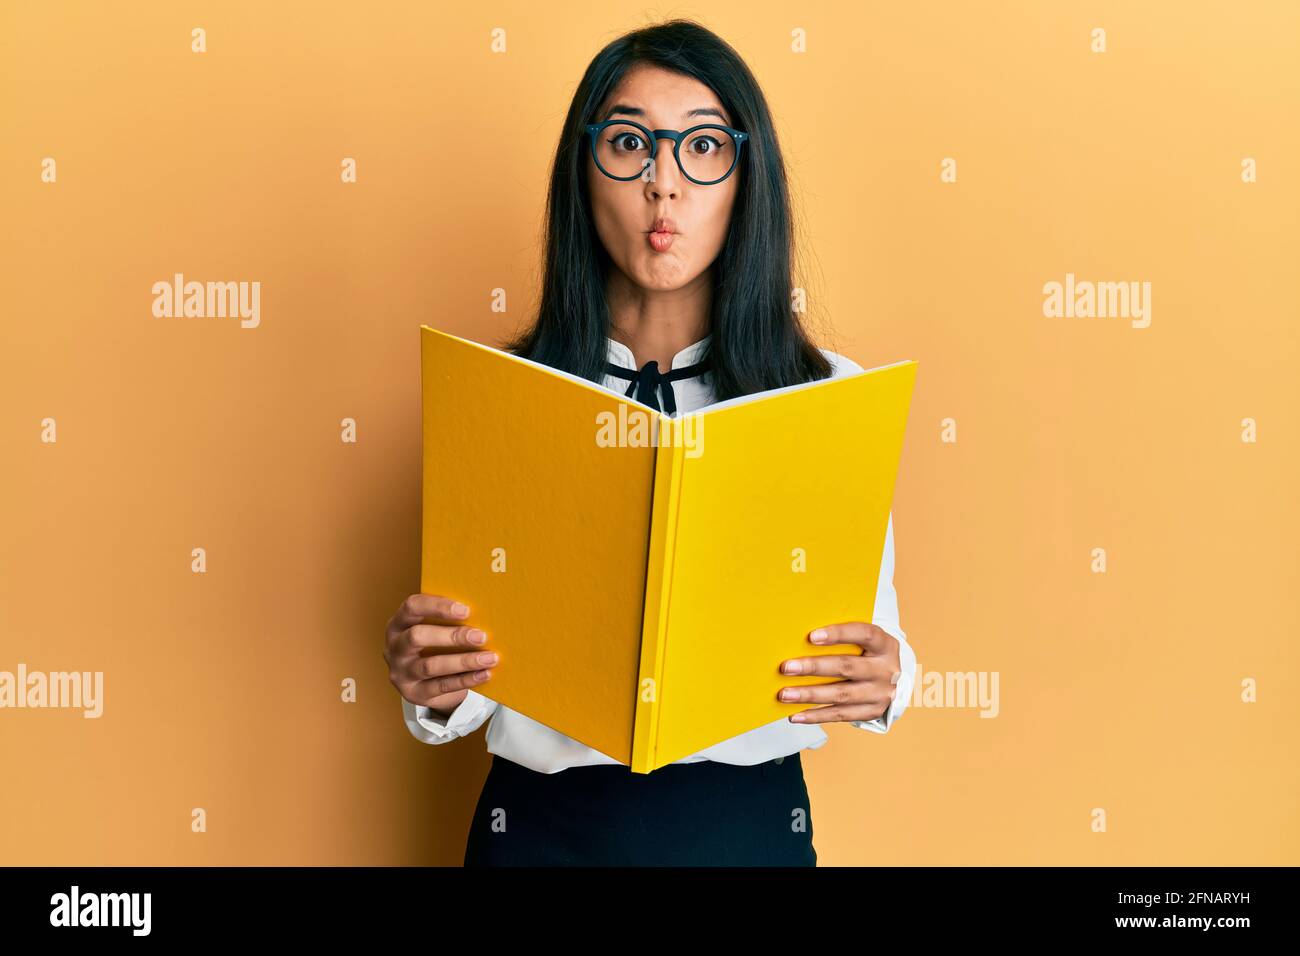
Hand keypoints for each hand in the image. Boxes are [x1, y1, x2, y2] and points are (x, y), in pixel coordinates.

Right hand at [384, 593, 498, 718]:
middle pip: (417, 637)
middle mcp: (394, 648)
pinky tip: (484, 673)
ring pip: (431, 666)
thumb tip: (485, 613)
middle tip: (481, 636)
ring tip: (489, 658)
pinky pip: (442, 686)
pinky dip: (466, 679)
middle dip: (452, 636)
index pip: (411, 607)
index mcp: (398, 624)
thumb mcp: (432, 630)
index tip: (466, 610)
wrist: (422, 683)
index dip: (437, 606)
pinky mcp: (414, 693)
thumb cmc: (432, 647)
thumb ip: (449, 621)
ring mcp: (402, 673)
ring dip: (464, 661)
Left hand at [777, 622, 900, 724]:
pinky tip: (797, 714)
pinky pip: (840, 715)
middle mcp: (886, 670)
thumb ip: (841, 638)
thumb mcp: (863, 640)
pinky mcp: (872, 712)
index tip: (811, 636)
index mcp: (884, 644)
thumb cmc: (867, 653)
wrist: (891, 680)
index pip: (863, 634)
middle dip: (813, 667)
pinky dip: (816, 715)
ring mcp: (880, 693)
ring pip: (841, 694)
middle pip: (846, 667)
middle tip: (787, 668)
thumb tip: (800, 638)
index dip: (838, 635)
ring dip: (809, 695)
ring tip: (785, 694)